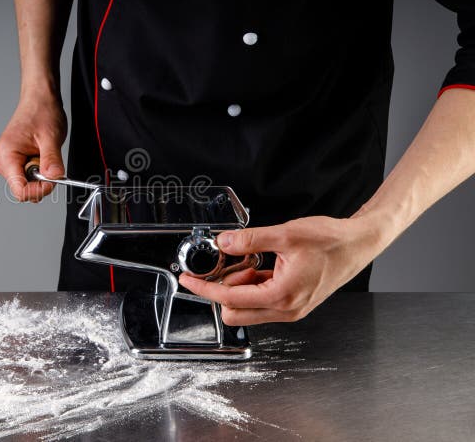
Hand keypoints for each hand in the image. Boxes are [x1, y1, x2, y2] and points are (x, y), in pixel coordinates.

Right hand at [0, 89, 66, 201]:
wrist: (39, 100)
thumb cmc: (41, 112)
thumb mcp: (50, 137)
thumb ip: (52, 160)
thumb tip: (55, 178)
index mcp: (6, 155)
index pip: (19, 190)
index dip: (39, 190)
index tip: (52, 180)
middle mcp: (1, 161)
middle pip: (23, 189)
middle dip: (41, 181)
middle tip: (49, 160)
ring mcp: (6, 162)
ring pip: (26, 184)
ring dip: (40, 174)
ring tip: (42, 152)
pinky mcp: (12, 162)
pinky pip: (27, 176)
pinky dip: (38, 170)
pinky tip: (39, 154)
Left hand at [178, 216, 382, 324]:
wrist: (358, 243)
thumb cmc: (332, 241)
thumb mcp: (285, 234)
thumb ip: (250, 239)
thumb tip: (224, 242)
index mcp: (282, 296)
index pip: (230, 300)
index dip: (204, 289)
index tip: (188, 281)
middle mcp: (286, 309)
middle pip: (236, 312)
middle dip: (223, 290)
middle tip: (225, 265)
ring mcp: (291, 308)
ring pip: (249, 308)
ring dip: (240, 287)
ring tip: (250, 260)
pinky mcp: (294, 302)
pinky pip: (262, 300)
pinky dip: (253, 285)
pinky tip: (259, 264)